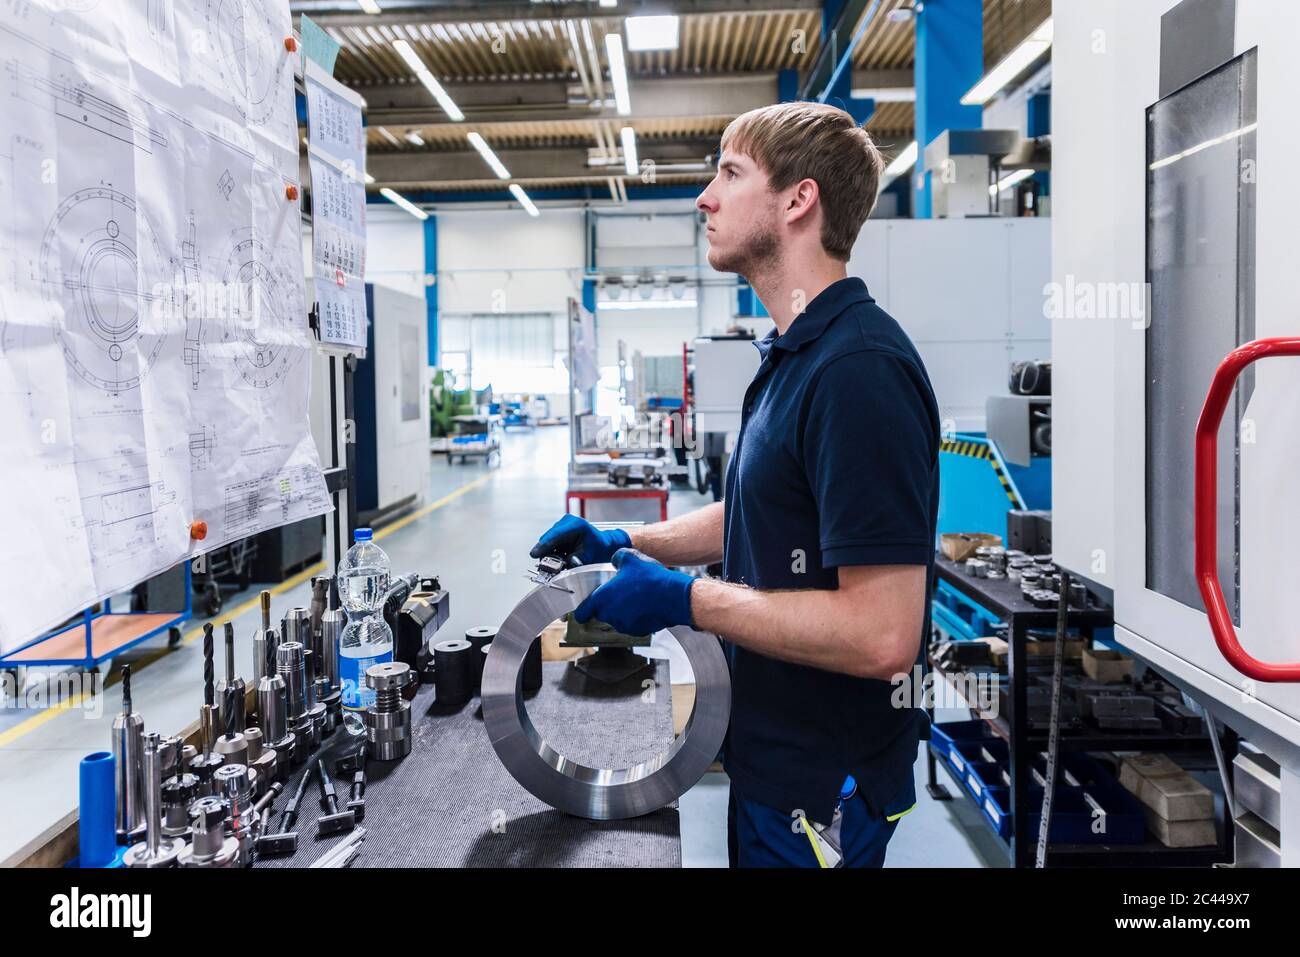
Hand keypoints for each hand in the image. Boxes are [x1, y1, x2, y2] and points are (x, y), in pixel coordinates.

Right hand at [530, 515, 630, 565]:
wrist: (601, 545)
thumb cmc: (598, 548)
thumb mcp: (589, 556)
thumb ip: (576, 560)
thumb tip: (564, 565)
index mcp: (577, 524)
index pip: (557, 534)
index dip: (544, 544)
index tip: (535, 554)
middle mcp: (567, 522)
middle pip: (549, 537)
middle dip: (544, 552)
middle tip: (543, 566)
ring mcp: (561, 525)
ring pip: (547, 541)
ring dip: (547, 553)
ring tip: (555, 564)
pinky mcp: (557, 531)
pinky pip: (549, 543)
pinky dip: (550, 552)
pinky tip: (557, 559)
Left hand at [573, 548, 695, 635]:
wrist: (674, 597)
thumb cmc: (651, 580)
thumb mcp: (630, 558)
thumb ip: (617, 558)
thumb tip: (616, 560)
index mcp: (603, 599)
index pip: (582, 612)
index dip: (583, 609)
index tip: (585, 607)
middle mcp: (611, 614)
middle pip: (601, 613)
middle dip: (607, 605)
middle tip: (619, 593)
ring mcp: (625, 624)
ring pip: (617, 618)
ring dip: (622, 611)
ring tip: (635, 597)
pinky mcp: (639, 630)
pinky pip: (632, 624)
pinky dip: (635, 617)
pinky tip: (645, 605)